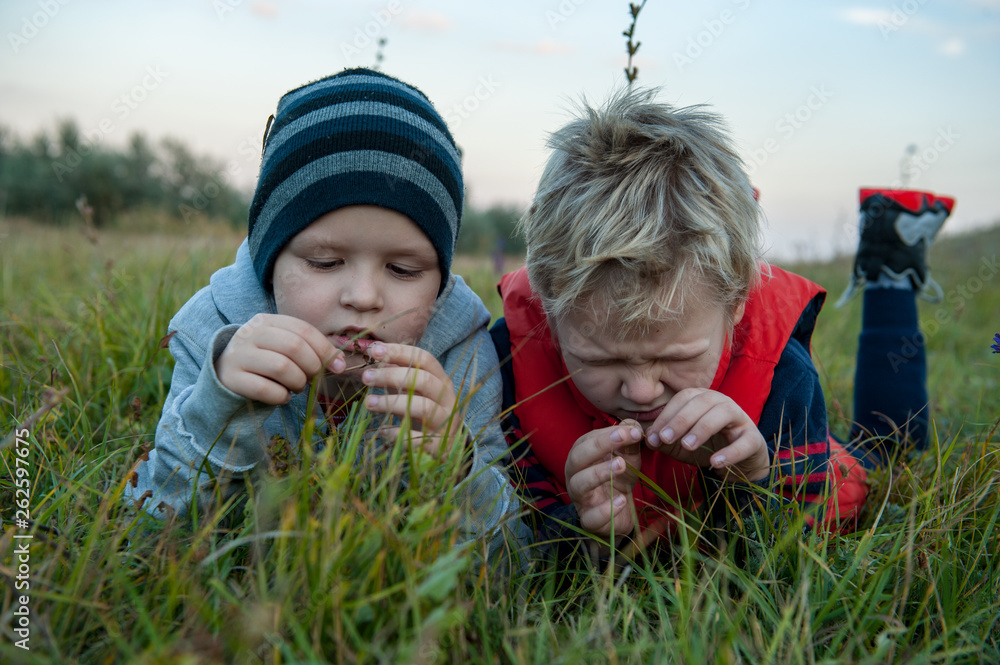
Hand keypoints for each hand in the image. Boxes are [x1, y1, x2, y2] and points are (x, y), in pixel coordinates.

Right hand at [216, 313, 345, 404]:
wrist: (224, 374)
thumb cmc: (264, 361)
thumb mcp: (284, 347)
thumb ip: (311, 349)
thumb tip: (340, 363)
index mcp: (267, 321)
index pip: (304, 330)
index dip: (326, 349)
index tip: (338, 366)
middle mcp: (250, 333)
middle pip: (294, 347)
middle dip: (312, 367)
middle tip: (312, 379)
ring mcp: (238, 355)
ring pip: (282, 367)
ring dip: (298, 382)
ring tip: (297, 387)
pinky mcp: (231, 378)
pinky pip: (265, 389)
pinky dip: (281, 396)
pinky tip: (283, 397)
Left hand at [359, 342, 460, 457]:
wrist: (443, 447)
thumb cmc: (423, 414)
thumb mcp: (414, 391)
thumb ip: (399, 374)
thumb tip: (375, 354)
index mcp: (441, 380)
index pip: (424, 358)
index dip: (399, 352)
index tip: (374, 351)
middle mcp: (447, 398)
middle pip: (423, 380)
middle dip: (391, 376)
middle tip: (366, 377)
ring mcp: (445, 421)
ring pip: (422, 407)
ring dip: (392, 403)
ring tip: (368, 403)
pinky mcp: (438, 444)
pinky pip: (417, 438)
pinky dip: (397, 433)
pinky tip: (382, 431)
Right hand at [565, 420, 643, 539]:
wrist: (618, 514)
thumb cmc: (618, 479)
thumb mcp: (627, 457)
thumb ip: (629, 441)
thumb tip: (632, 425)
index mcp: (581, 457)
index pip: (587, 440)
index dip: (608, 433)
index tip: (632, 431)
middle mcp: (575, 475)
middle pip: (577, 458)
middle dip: (599, 445)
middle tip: (622, 438)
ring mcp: (580, 499)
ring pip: (579, 484)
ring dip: (599, 473)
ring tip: (622, 465)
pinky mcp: (589, 521)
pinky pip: (591, 517)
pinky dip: (605, 509)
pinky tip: (622, 500)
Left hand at [645, 388, 768, 482]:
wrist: (739, 464)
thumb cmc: (707, 447)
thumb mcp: (681, 444)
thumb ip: (664, 440)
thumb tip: (647, 438)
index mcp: (702, 398)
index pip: (683, 398)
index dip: (667, 415)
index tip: (653, 436)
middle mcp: (721, 402)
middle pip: (701, 401)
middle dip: (681, 419)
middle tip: (665, 438)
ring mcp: (740, 418)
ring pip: (723, 413)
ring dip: (702, 428)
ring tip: (687, 446)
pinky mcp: (753, 438)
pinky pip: (744, 441)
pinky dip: (730, 452)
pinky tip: (715, 462)